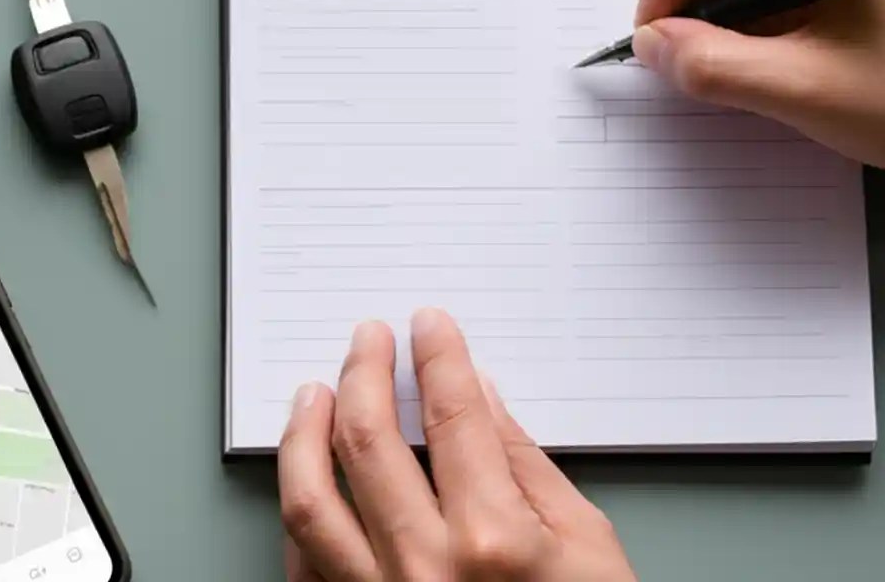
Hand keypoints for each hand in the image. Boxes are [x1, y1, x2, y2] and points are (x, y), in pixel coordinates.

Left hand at [278, 308, 637, 580]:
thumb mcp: (587, 544)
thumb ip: (526, 464)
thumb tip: (481, 396)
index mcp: (493, 541)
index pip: (454, 415)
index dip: (438, 356)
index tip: (429, 326)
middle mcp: (425, 570)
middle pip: (369, 441)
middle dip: (363, 372)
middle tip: (368, 338)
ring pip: (310, 499)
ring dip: (304, 432)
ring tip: (312, 392)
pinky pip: (300, 563)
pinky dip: (297, 509)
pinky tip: (305, 475)